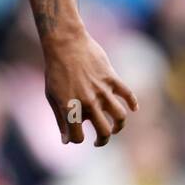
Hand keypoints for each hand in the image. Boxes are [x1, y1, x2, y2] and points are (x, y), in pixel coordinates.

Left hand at [43, 30, 138, 146]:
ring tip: (114, 127)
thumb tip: (65, 141)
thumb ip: (60, 120)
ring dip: (119, 126)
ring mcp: (102, 90)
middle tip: (99, 140)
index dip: (77, 139)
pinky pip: (128, 94)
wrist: (65, 43)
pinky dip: (133, 103)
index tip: (76, 135)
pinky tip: (133, 109)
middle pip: (104, 132)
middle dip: (102, 140)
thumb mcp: (51, 96)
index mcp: (70, 109)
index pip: (78, 138)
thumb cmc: (55, 71)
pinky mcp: (111, 78)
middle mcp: (88, 102)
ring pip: (120, 117)